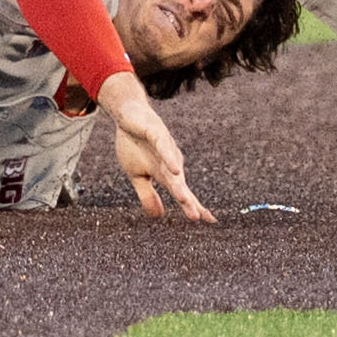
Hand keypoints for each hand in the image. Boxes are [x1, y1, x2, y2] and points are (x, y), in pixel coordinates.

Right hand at [96, 72, 215, 222]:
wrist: (127, 115)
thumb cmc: (134, 145)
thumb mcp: (136, 175)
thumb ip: (148, 194)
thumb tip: (158, 216)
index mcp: (165, 174)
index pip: (182, 193)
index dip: (194, 206)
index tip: (210, 221)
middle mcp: (170, 162)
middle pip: (180, 184)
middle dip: (188, 201)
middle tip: (198, 217)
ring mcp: (165, 147)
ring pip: (172, 168)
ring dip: (178, 185)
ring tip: (184, 200)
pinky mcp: (156, 132)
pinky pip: (163, 146)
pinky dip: (169, 158)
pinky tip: (174, 169)